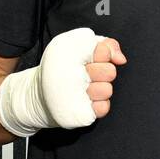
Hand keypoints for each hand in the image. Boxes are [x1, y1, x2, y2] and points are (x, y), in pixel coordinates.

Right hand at [0, 27, 126, 135]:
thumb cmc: (63, 69)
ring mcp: (73, 96)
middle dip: (104, 72)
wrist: (38, 97)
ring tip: (86, 88)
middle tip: (89, 74)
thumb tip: (121, 58)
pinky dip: (98, 105)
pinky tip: (87, 100)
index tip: (94, 58)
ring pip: (107, 90)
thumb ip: (104, 44)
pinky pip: (103, 108)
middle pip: (109, 72)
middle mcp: (70, 75)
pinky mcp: (77, 114)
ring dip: (101, 89)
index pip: (103, 51)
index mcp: (70, 54)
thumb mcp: (79, 47)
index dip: (103, 54)